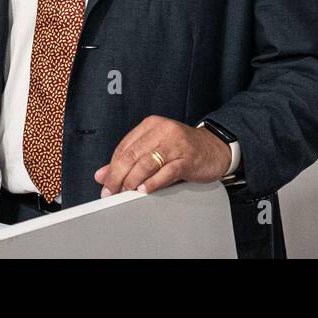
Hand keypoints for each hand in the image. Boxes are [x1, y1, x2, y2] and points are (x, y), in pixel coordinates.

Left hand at [93, 115, 230, 197]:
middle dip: (118, 176)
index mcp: (151, 125)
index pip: (124, 147)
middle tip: (111, 191)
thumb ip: (129, 160)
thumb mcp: (155, 149)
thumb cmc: (183, 149)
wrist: (215, 148)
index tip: (105, 183)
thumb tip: (102, 174)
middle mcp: (163, 130)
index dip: (111, 167)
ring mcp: (176, 143)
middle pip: (132, 155)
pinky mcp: (188, 157)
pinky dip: (153, 183)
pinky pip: (166, 171)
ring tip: (126, 192)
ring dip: (132, 181)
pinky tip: (145, 190)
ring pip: (146, 163)